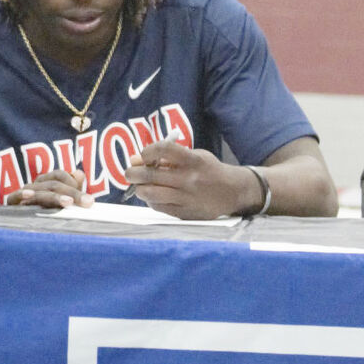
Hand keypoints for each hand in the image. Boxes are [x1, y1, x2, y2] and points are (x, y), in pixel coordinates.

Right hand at [5, 169, 90, 209]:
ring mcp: (23, 195)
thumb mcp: (63, 204)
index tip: (89, 200)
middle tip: (88, 202)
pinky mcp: (12, 204)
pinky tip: (30, 195)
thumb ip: (73, 189)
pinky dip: (22, 194)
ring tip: (68, 202)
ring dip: (55, 197)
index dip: (73, 183)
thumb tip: (79, 173)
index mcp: (46, 183)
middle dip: (72, 193)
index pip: (59, 176)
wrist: (22, 235)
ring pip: (40, 192)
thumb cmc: (47, 217)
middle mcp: (35, 186)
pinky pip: (15, 197)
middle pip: (54, 184)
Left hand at [124, 138, 250, 218]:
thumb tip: (136, 160)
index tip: (144, 155)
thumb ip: (167, 158)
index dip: (147, 151)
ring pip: (150, 194)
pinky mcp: (184, 213)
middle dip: (133, 173)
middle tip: (130, 173)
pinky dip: (151, 200)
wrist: (232, 192)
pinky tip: (154, 196)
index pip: (163, 149)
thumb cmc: (208, 170)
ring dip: (139, 189)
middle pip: (150, 175)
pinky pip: (158, 207)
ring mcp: (186, 198)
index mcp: (193, 160)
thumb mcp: (194, 156)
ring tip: (140, 186)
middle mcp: (189, 179)